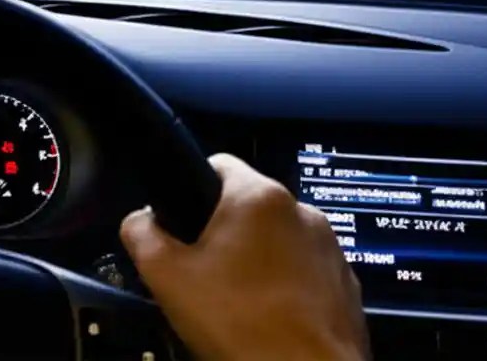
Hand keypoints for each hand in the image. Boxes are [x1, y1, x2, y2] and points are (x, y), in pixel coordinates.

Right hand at [120, 154, 368, 360]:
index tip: (179, 228)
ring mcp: (331, 248)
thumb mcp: (166, 277)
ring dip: (256, 259)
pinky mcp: (347, 283)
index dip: (191, 190)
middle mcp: (303, 210)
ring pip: (277, 240)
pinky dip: (285, 286)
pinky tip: (268, 318)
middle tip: (200, 273)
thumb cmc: (237, 322)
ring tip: (237, 302)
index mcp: (259, 196)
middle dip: (223, 233)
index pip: (217, 164)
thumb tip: (140, 220)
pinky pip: (304, 271)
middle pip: (247, 207)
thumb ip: (141, 234)